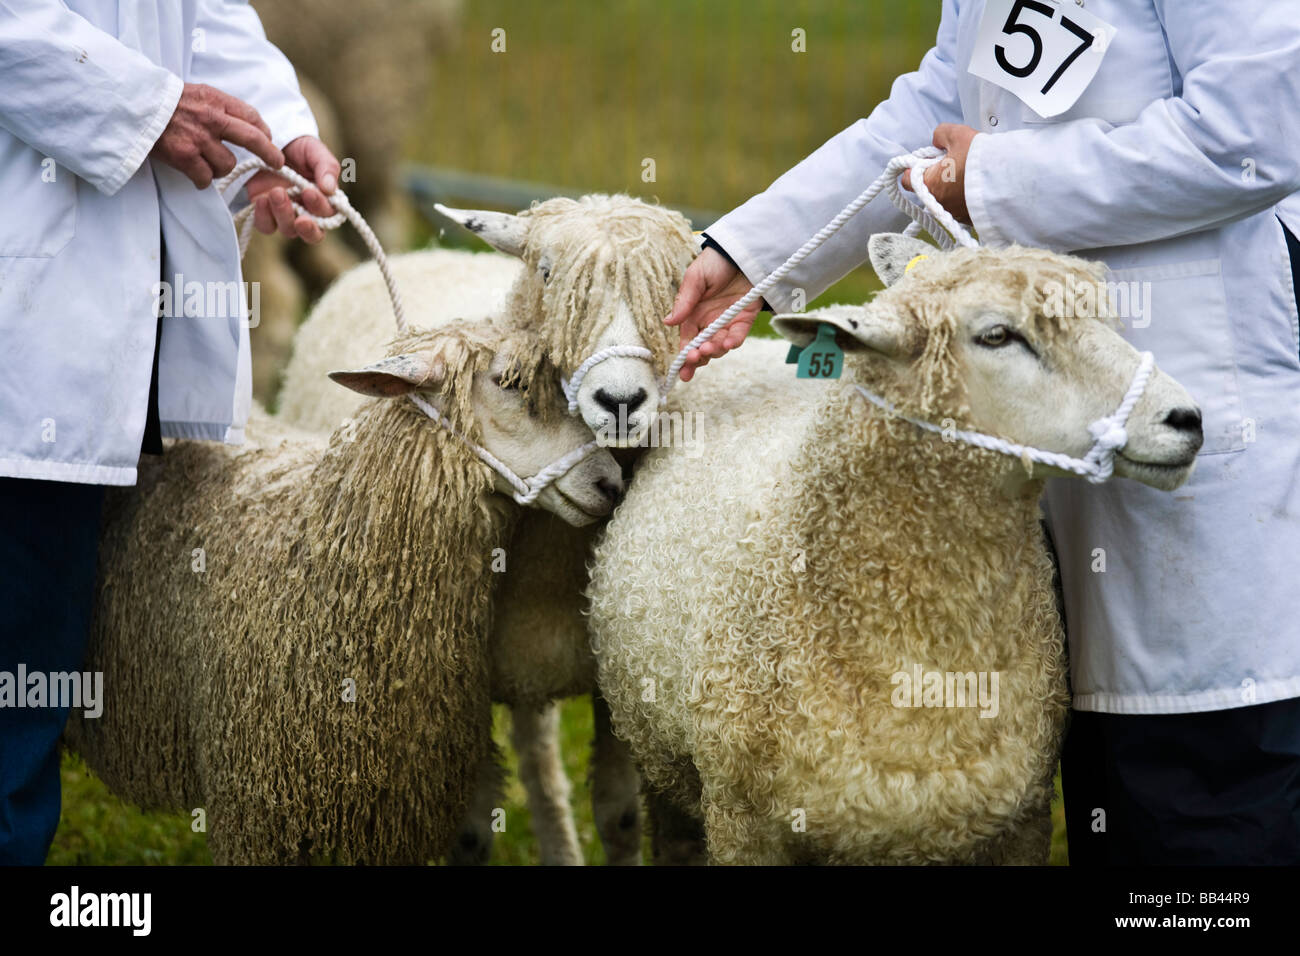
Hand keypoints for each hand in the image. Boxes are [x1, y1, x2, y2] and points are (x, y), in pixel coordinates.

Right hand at [151, 83, 283, 188]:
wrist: (130, 104)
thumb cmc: (162, 100)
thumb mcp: (196, 93)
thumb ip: (219, 107)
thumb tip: (244, 124)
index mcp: (215, 100)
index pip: (251, 116)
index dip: (264, 131)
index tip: (268, 139)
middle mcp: (212, 120)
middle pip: (253, 139)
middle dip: (269, 153)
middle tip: (277, 163)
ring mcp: (199, 140)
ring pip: (228, 165)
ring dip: (221, 169)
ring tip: (207, 163)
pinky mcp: (185, 157)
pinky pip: (205, 178)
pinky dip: (202, 180)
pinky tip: (195, 175)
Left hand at [244, 136, 341, 243]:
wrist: (270, 142)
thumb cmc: (299, 148)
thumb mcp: (315, 151)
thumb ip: (327, 168)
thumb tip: (330, 189)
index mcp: (325, 200)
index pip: (329, 215)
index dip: (320, 208)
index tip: (309, 192)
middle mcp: (308, 212)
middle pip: (312, 234)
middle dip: (307, 229)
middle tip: (301, 220)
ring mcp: (286, 215)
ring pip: (288, 230)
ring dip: (283, 215)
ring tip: (276, 193)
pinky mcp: (265, 214)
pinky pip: (266, 226)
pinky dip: (263, 217)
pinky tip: (261, 200)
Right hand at [664, 247, 759, 381]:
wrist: (741, 251)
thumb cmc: (714, 262)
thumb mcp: (695, 278)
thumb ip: (684, 301)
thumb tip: (668, 322)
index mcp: (694, 315)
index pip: (687, 340)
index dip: (685, 354)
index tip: (683, 363)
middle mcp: (709, 322)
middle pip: (703, 348)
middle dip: (698, 357)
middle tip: (695, 357)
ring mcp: (727, 322)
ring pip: (719, 346)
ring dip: (714, 351)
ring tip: (710, 347)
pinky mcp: (745, 319)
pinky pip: (738, 335)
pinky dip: (733, 342)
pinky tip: (728, 343)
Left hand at [901, 123, 977, 223]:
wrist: (1009, 182)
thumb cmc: (980, 160)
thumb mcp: (958, 134)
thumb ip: (940, 134)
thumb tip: (937, 141)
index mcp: (928, 184)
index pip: (906, 179)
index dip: (915, 166)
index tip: (928, 158)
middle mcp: (936, 204)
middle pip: (928, 187)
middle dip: (937, 175)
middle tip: (954, 162)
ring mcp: (953, 214)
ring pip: (945, 197)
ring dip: (952, 186)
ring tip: (969, 173)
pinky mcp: (969, 220)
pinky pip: (961, 206)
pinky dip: (965, 197)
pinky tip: (978, 186)